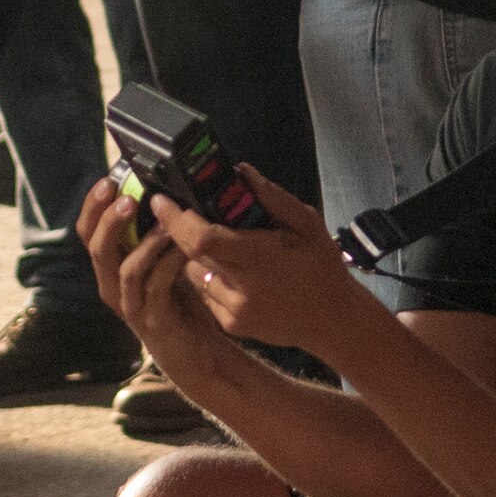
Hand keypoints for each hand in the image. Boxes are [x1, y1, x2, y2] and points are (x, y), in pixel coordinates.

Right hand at [79, 173, 238, 391]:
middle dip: (109, 220)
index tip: (107, 180)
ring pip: (125, 269)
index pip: (87, 232)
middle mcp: (113, 287)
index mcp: (110, 268)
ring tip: (166, 223)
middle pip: (97, 249)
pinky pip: (156, 287)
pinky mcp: (154, 320)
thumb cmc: (177, 301)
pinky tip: (184, 248)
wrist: (195, 352)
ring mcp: (131, 306)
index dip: (92, 206)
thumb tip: (159, 189)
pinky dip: (169, 264)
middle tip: (127, 198)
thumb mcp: (159, 262)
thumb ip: (152, 234)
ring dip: (146, 242)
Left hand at [151, 164, 380, 364]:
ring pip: (195, 273)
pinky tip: (234, 272)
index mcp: (261, 259)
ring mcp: (234, 310)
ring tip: (220, 244)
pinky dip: (210, 276)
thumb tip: (241, 172)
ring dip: (198, 254)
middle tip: (178, 211)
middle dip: (180, 231)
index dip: (177, 219)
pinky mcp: (230, 324)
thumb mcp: (307, 223)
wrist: (334, 321)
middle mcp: (242, 288)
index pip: (204, 239)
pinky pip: (205, 292)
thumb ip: (272, 197)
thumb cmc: (322, 266)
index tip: (162, 200)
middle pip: (192, 254)